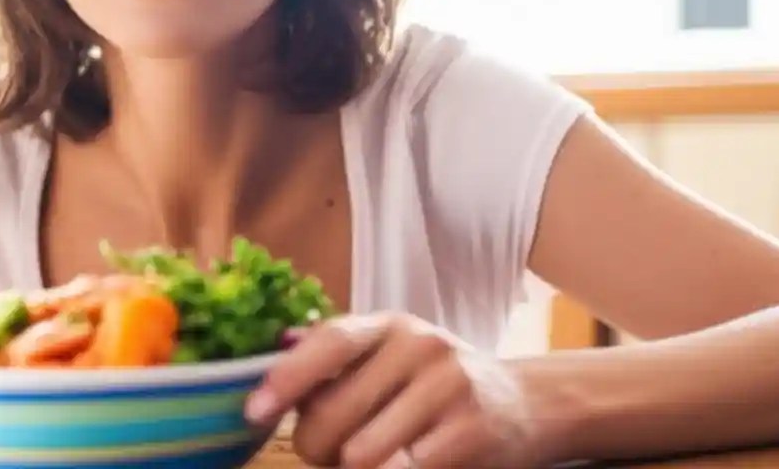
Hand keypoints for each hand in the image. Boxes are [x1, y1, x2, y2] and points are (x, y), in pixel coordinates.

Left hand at [246, 313, 552, 467]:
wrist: (526, 405)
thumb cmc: (436, 384)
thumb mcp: (390, 353)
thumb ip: (337, 353)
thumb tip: (277, 344)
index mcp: (388, 324)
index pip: (328, 342)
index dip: (286, 378)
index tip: (253, 412)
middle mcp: (419, 346)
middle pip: (333, 414)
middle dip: (317, 447)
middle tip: (331, 453)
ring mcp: (449, 386)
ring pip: (361, 454)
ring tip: (373, 459)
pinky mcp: (472, 432)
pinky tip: (407, 463)